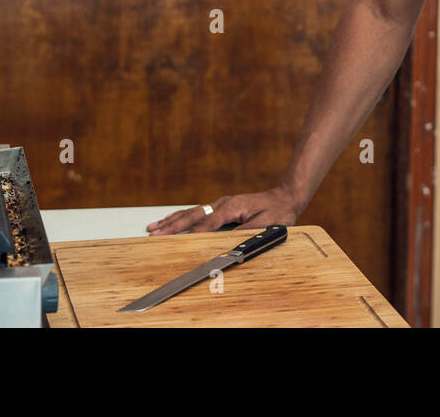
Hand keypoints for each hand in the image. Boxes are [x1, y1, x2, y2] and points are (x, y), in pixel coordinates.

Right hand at [146, 185, 303, 234]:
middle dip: (173, 225)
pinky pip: (198, 213)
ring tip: (154, 227)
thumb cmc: (278, 212)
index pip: (208, 222)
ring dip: (172, 220)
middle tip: (154, 233)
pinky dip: (182, 217)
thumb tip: (231, 241)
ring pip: (192, 212)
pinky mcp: (221, 207)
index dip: (193, 233)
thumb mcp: (267, 224)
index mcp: (232, 206)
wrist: (285, 197)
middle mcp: (223, 203)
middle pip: (193, 215)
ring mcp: (221, 204)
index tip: (177, 242)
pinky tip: (172, 221)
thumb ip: (248, 232)